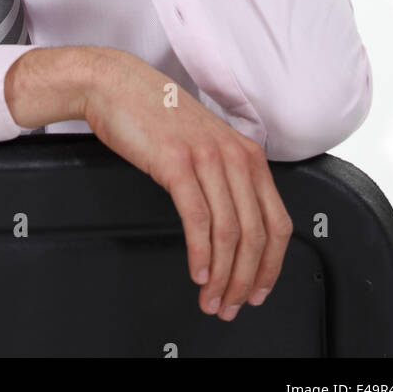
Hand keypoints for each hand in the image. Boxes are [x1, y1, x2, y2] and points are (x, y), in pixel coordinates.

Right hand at [82, 49, 292, 319]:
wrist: (114, 84)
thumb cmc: (154, 115)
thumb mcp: (203, 143)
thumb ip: (224, 176)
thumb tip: (235, 228)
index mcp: (247, 153)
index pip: (278, 221)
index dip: (272, 265)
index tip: (259, 291)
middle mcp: (234, 155)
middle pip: (257, 234)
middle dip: (246, 280)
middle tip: (230, 306)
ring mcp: (206, 157)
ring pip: (230, 233)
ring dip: (223, 276)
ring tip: (211, 300)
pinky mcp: (176, 162)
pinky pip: (198, 219)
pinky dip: (200, 253)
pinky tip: (197, 272)